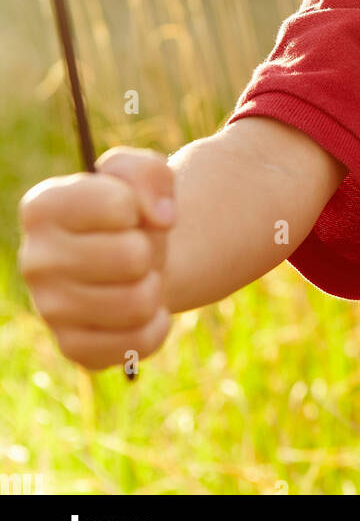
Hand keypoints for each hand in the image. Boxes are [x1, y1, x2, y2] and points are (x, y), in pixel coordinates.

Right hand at [18, 146, 174, 370]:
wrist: (133, 259)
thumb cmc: (132, 212)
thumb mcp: (143, 173)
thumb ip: (151, 173)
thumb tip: (162, 218)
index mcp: (42, 206)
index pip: (120, 206)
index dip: (140, 206)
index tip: (127, 211)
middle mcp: (35, 259)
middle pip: (132, 257)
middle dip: (149, 249)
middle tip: (135, 248)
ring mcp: (49, 309)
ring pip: (138, 302)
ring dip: (154, 285)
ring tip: (137, 277)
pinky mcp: (72, 347)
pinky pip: (138, 342)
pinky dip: (156, 324)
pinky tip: (142, 311)